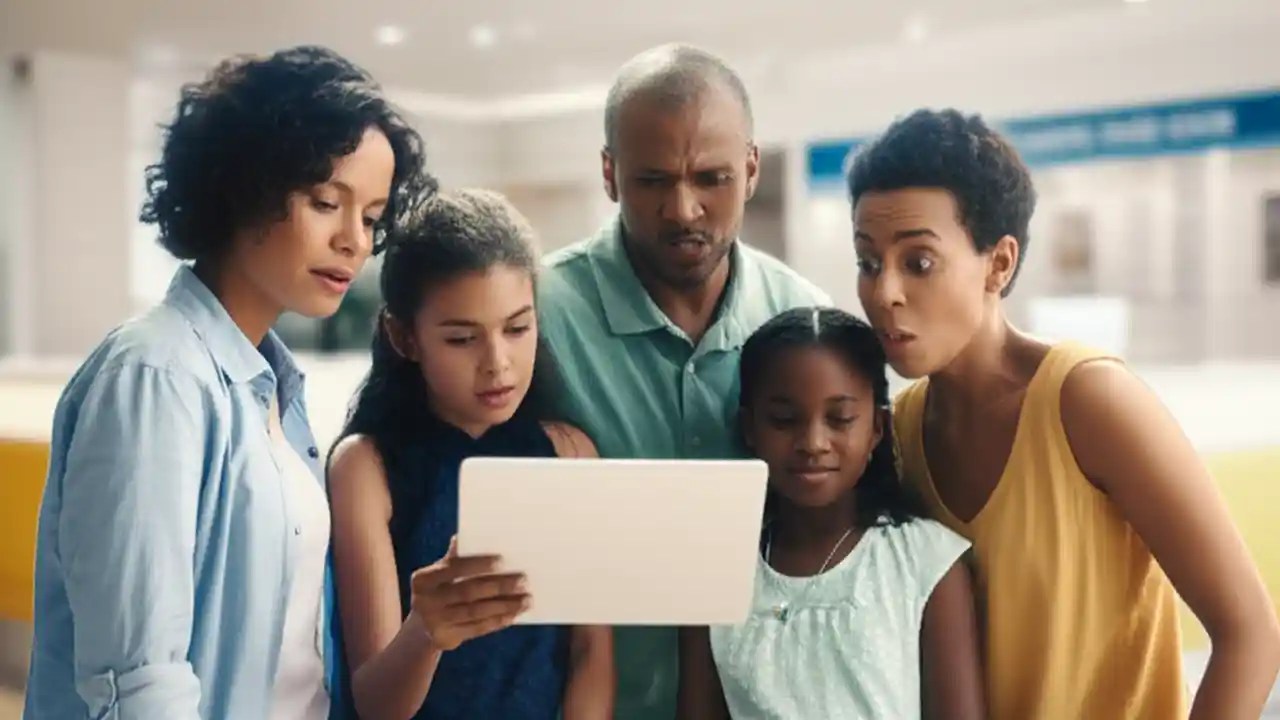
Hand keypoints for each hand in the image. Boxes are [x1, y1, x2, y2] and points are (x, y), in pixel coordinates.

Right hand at [409, 536, 530, 650]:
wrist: (420, 629)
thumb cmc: (438, 591)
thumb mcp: (439, 575)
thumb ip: (454, 559)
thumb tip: (463, 536)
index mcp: (423, 579)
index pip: (454, 568)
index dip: (478, 564)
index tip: (502, 560)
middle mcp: (425, 600)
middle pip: (468, 591)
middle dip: (498, 585)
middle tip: (523, 580)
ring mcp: (434, 622)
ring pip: (476, 612)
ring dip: (504, 605)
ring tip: (526, 600)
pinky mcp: (446, 639)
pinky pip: (477, 629)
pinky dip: (497, 621)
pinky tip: (513, 614)